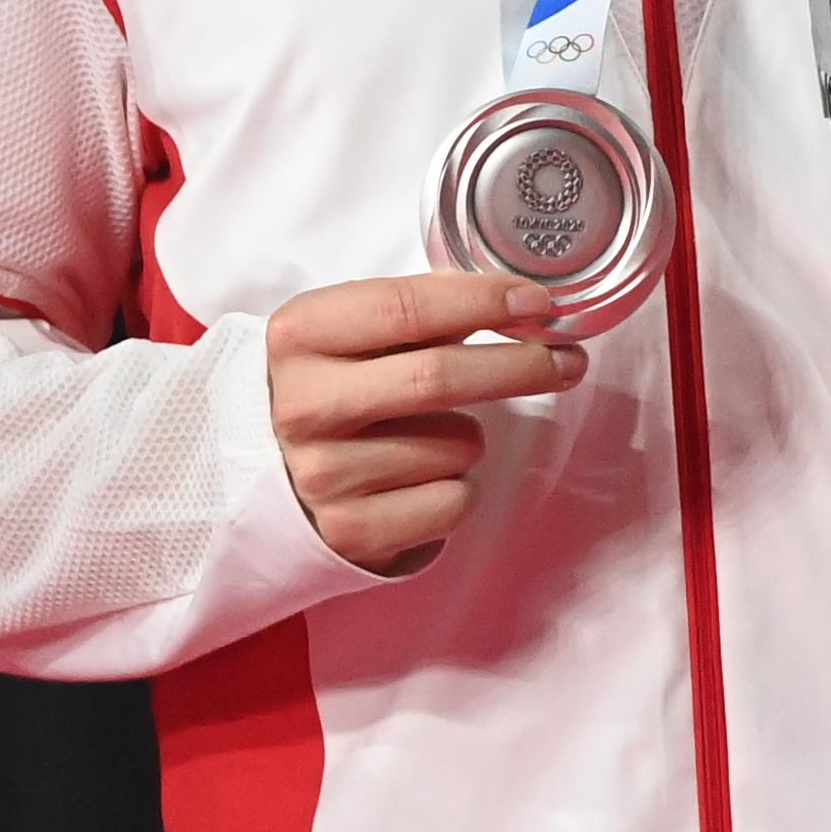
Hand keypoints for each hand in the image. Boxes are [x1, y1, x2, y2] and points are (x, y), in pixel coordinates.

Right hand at [263, 272, 588, 576]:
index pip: (406, 307)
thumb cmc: (327, 388)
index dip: (483, 300)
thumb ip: (418, 316)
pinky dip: (455, 487)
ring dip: (467, 437)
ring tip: (429, 436)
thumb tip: (519, 306)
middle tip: (566, 361)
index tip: (538, 301)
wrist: (265, 471)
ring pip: (457, 446)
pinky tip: (418, 479)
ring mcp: (326, 473)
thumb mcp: (346, 335)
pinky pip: (452, 501)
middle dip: (519, 365)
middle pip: (439, 376)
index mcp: (300, 336)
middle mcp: (305, 404)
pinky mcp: (353, 531)